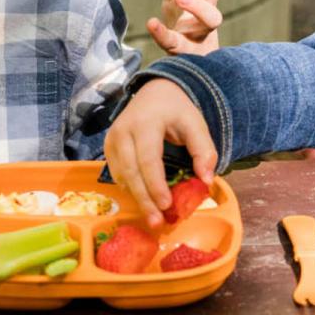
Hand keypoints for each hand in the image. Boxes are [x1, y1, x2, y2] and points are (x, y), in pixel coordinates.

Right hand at [105, 79, 217, 228]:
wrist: (152, 91)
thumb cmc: (175, 109)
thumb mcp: (195, 123)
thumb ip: (204, 150)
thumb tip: (206, 181)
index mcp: (145, 123)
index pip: (148, 159)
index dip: (155, 185)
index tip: (167, 206)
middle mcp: (123, 130)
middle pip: (131, 171)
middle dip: (144, 199)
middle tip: (157, 222)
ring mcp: (111, 139)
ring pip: (121, 175)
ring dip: (137, 198)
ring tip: (153, 217)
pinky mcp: (107, 147)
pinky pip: (117, 174)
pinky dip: (130, 188)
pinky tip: (145, 200)